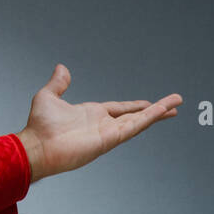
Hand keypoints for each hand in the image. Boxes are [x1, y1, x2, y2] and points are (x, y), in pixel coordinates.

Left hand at [15, 64, 180, 182]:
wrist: (36, 146)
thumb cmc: (39, 126)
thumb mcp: (49, 97)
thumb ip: (58, 83)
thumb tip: (61, 67)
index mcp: (91, 114)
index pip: (119, 109)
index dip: (135, 106)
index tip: (150, 103)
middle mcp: (103, 124)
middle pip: (135, 116)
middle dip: (155, 110)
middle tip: (174, 105)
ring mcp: (108, 133)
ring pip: (139, 121)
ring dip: (158, 112)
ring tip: (177, 105)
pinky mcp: (110, 139)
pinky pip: (134, 127)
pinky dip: (149, 118)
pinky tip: (162, 111)